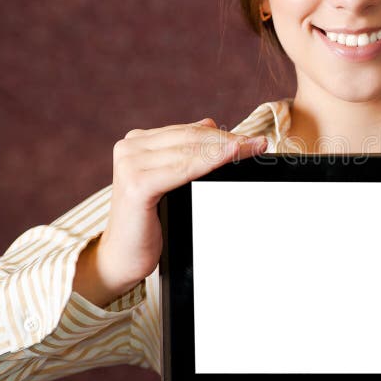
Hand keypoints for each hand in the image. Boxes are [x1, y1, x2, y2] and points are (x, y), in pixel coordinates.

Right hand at [96, 118, 267, 294]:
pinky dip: (210, 161)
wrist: (121, 257)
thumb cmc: (149, 221)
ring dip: (225, 149)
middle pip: (191, 138)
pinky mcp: (137, 185)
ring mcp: (131, 164)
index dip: (222, 135)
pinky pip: (183, 169)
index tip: (253, 139)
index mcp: (136, 142)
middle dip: (228, 140)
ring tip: (253, 149)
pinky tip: (231, 156)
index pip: (188, 131)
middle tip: (259, 144)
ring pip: (190, 151)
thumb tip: (209, 123)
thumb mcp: (167, 180)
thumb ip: (182, 151)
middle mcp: (130, 148)